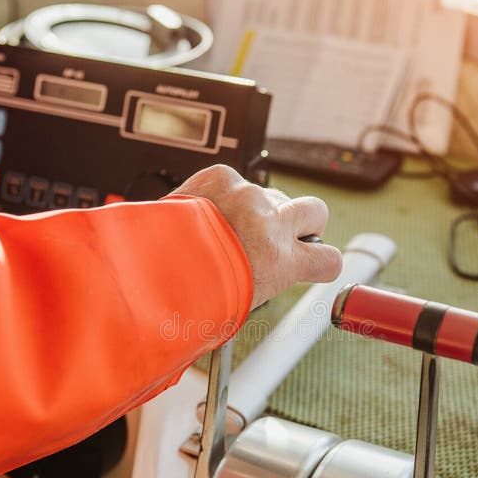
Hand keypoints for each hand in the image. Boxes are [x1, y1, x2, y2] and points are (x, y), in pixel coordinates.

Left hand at [174, 165, 342, 308]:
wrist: (147, 266)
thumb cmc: (188, 294)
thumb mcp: (239, 301)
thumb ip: (262, 277)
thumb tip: (265, 271)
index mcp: (282, 263)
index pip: (330, 260)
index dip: (320, 261)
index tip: (310, 262)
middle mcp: (272, 225)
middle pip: (316, 211)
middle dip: (305, 221)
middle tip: (281, 233)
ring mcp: (248, 197)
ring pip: (271, 194)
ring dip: (257, 208)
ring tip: (225, 228)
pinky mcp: (221, 177)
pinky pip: (232, 181)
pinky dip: (221, 195)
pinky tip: (200, 213)